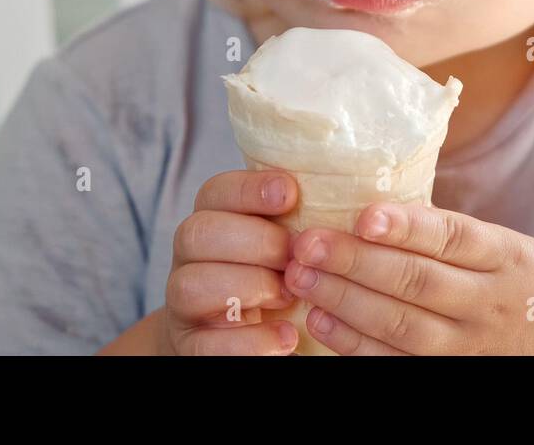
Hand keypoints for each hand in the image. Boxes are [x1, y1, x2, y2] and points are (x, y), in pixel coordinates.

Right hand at [161, 169, 301, 354]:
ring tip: (289, 296)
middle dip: (254, 241)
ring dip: (248, 287)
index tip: (290, 193)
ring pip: (189, 285)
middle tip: (294, 256)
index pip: (214, 192)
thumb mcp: (283, 242)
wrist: (246, 333)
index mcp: (212, 221)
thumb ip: (298, 220)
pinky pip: (205, 343)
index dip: (248, 189)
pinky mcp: (192, 344)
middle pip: (196, 233)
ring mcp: (183, 303)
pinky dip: (250, 341)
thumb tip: (349, 202)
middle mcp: (189, 258)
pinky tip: (286, 337)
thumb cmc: (276, 276)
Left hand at [283, 202, 533, 354]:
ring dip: (346, 301)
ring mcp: (471, 346)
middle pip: (417, 281)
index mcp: (505, 257)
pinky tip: (323, 322)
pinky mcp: (452, 375)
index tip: (363, 214)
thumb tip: (376, 205)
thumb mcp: (512, 249)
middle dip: (355, 262)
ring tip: (302, 278)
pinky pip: (399, 362)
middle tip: (306, 244)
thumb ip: (457, 236)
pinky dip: (357, 344)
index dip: (406, 226)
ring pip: (403, 326)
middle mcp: (488, 302)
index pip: (452, 236)